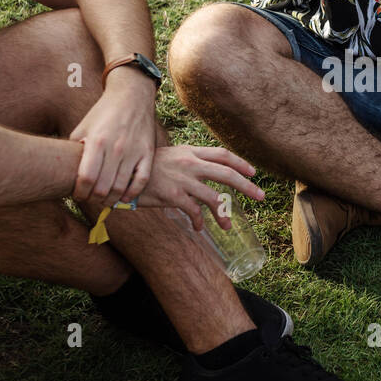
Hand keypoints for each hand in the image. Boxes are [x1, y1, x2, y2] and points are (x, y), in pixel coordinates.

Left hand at [69, 72, 158, 207]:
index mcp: (96, 141)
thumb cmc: (103, 112)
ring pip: (121, 188)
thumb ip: (75, 147)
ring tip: (104, 200)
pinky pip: (141, 181)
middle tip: (90, 199)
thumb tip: (66, 168)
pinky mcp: (147, 153)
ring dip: (111, 200)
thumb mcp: (84, 126)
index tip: (78, 195)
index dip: (80, 193)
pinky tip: (124, 197)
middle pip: (103, 187)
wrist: (131, 96)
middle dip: (93, 199)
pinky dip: (133, 194)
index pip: (86, 178)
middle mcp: (115, 148)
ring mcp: (133, 151)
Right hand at [137, 144, 265, 231]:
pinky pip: (194, 211)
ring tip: (228, 226)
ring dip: (223, 214)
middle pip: (226, 173)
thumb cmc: (144, 168)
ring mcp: (182, 179)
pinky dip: (199, 221)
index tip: (253, 172)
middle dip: (246, 186)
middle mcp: (189, 163)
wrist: (119, 174)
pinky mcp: (172, 195)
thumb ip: (188, 161)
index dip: (240, 163)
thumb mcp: (169, 157)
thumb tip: (205, 172)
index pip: (222, 154)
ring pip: (213, 197)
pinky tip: (199, 228)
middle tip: (261, 196)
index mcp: (190, 152)